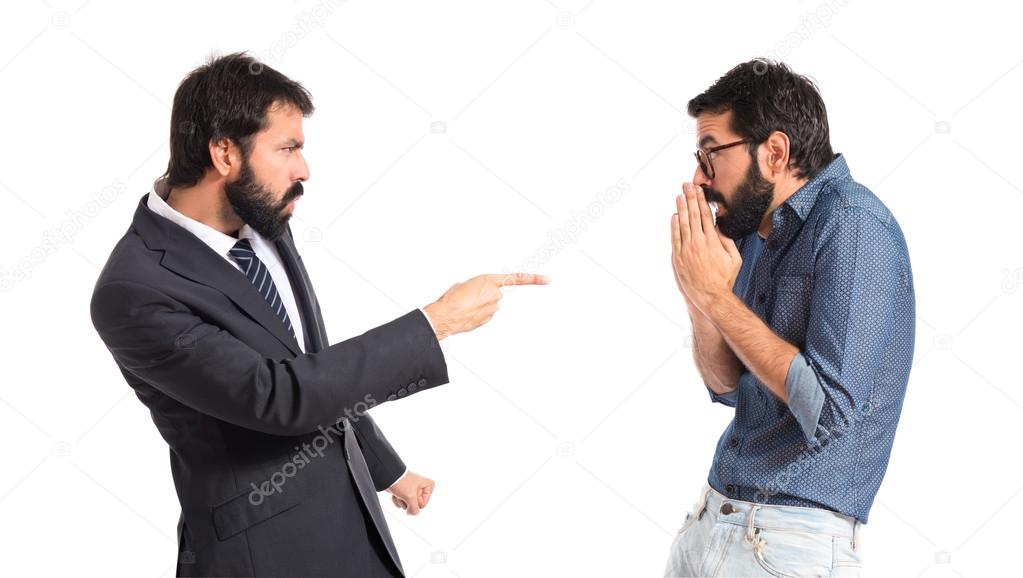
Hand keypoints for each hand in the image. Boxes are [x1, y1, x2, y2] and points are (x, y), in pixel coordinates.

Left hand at [386, 471, 433, 515]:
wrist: (388, 476)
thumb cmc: (402, 481)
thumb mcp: (411, 497)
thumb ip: (414, 509)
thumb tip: (413, 513)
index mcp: (427, 485)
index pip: (423, 504)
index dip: (416, 500)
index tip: (413, 492)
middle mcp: (421, 488)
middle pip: (416, 505)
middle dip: (408, 501)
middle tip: (405, 493)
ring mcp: (412, 490)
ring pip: (408, 505)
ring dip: (401, 500)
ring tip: (399, 492)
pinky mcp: (404, 492)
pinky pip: (402, 503)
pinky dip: (397, 500)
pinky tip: (396, 494)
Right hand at [423, 273, 549, 339]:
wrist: (446, 315)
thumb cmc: (452, 298)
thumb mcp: (464, 284)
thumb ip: (477, 286)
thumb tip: (477, 293)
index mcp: (489, 280)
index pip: (516, 279)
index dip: (534, 279)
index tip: (547, 280)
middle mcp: (495, 294)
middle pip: (495, 294)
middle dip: (484, 296)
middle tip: (469, 297)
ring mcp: (493, 308)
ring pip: (490, 306)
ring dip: (479, 306)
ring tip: (464, 306)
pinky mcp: (488, 319)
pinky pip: (485, 315)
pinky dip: (477, 314)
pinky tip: (466, 314)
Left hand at [671, 183, 741, 313]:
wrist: (710, 296)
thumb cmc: (724, 278)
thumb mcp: (734, 258)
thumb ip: (727, 240)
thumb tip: (720, 226)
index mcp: (713, 241)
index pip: (706, 216)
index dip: (702, 201)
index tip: (699, 190)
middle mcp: (698, 242)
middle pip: (694, 215)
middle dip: (690, 198)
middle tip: (687, 185)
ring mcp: (686, 250)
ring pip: (683, 224)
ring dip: (682, 208)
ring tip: (679, 196)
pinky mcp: (678, 258)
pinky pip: (675, 238)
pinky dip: (674, 226)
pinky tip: (675, 216)